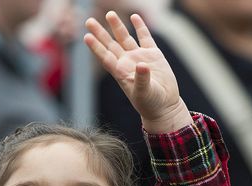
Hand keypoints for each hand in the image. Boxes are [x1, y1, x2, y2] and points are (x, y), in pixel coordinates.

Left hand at [84, 12, 190, 132]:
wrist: (164, 105)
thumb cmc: (150, 103)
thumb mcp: (145, 93)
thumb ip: (142, 79)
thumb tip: (142, 64)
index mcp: (121, 73)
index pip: (105, 57)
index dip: (96, 47)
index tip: (87, 37)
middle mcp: (127, 63)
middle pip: (110, 45)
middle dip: (100, 33)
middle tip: (88, 21)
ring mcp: (139, 57)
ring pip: (125, 38)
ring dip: (117, 26)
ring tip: (109, 14)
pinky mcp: (152, 55)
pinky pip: (144, 37)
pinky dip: (140, 27)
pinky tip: (134, 17)